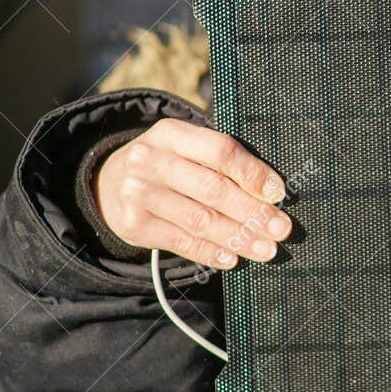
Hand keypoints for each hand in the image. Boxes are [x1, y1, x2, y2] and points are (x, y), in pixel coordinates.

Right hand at [94, 118, 292, 268]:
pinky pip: (181, 242)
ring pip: (199, 220)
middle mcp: (150, 161)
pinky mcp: (134, 225)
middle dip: (253, 212)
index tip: (278, 193)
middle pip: (212, 189)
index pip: (219, 151)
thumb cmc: (168, 163)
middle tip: (281, 229)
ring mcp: (139, 194)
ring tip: (266, 249)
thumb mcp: (186, 147)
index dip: (252, 173)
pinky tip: (233, 258)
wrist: (108, 183)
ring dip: (238, 237)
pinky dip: (211, 252)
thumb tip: (271, 192)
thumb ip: (222, 160)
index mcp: (170, 133)